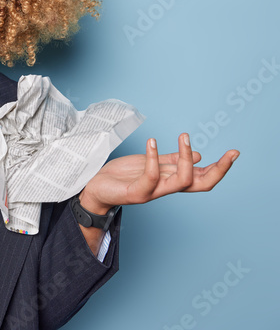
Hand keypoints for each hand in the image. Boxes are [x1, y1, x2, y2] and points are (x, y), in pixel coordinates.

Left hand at [80, 133, 239, 213]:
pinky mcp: (136, 193)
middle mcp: (165, 188)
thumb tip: (199, 156)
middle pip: (200, 185)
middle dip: (218, 170)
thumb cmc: (122, 176)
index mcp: (170, 180)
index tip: (234, 153)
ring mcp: (152, 192)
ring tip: (185, 136)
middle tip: (230, 153)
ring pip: (181, 181)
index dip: (220, 168)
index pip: (202, 177)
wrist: (94, 187)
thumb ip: (171, 160)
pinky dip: (154, 158)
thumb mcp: (150, 163)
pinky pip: (151, 177)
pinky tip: (153, 142)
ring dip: (186, 158)